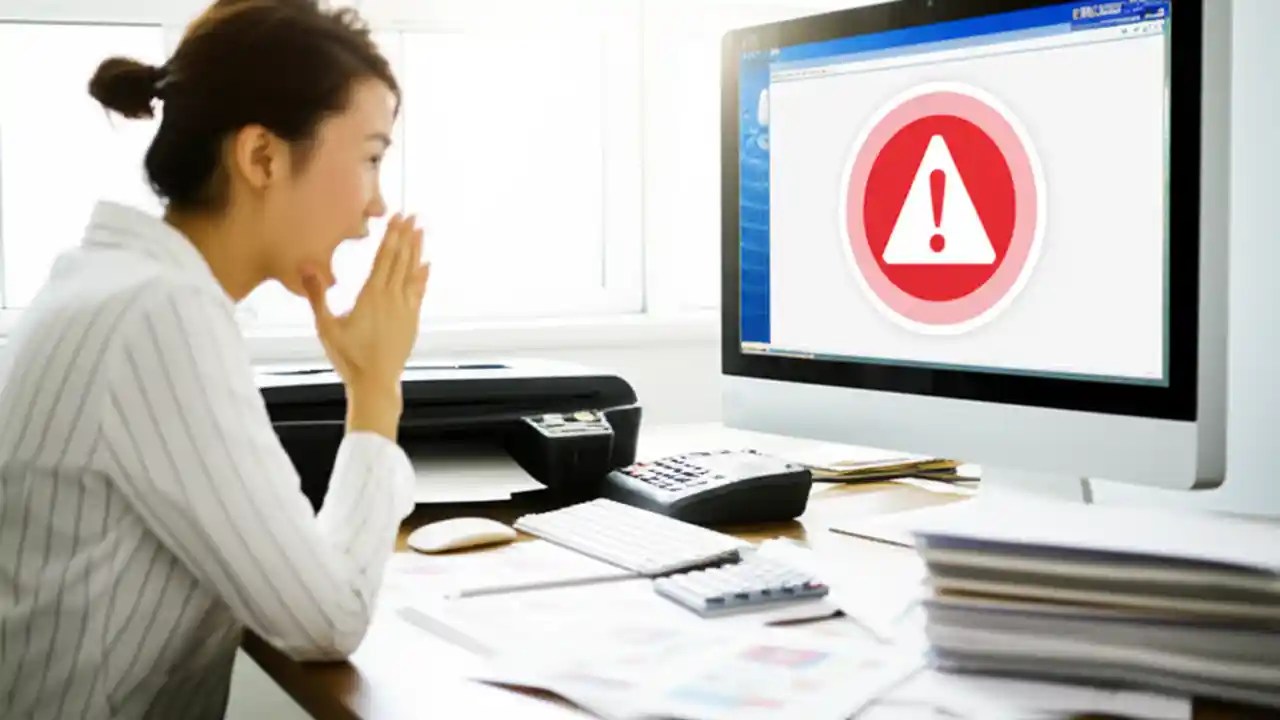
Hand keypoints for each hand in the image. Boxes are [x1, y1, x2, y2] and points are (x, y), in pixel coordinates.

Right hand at [301, 214, 429, 436]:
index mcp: (371, 296)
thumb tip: (305, 266)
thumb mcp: (325, 326)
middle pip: (401, 260)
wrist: (375, 382)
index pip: (384, 258)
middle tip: (414, 215)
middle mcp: (392, 298)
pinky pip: (419, 292)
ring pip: (413, 272)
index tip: (398, 217)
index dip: (392, 236)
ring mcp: (405, 309)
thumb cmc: (348, 356)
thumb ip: (316, 295)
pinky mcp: (412, 320)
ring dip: (417, 250)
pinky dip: (422, 276)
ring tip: (422, 231)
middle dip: (407, 236)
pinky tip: (426, 265)